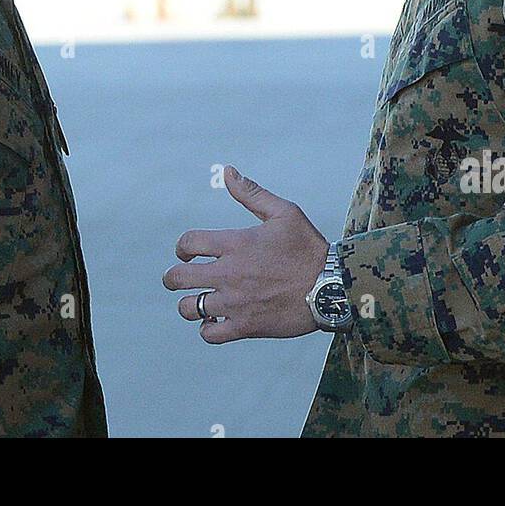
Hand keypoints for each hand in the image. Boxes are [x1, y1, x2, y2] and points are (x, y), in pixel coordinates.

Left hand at [162, 165, 327, 342]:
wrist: (332, 287)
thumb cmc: (308, 247)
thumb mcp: (284, 212)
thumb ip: (252, 193)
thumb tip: (228, 171)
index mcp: (235, 244)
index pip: (188, 243)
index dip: (181, 247)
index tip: (187, 253)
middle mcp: (229, 273)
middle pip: (178, 278)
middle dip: (172, 277)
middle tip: (178, 278)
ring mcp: (235, 303)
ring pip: (189, 308)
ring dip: (188, 304)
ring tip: (197, 301)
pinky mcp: (245, 326)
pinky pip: (210, 334)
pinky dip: (207, 329)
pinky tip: (214, 322)